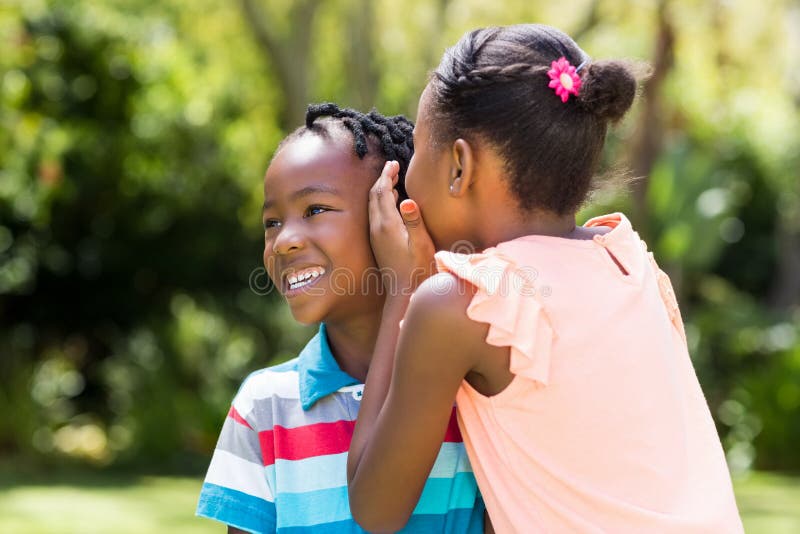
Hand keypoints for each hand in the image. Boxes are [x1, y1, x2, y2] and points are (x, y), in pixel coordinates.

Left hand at [368, 161, 435, 295]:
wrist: (404, 292)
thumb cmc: (418, 269)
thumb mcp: (421, 244)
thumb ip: (414, 221)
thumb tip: (407, 200)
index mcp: (387, 224)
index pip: (381, 191)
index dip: (386, 175)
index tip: (393, 163)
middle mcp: (377, 228)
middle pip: (374, 195)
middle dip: (382, 179)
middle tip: (393, 167)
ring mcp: (375, 235)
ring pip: (373, 205)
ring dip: (381, 190)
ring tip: (393, 180)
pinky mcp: (378, 242)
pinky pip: (376, 214)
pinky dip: (381, 202)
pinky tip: (392, 203)